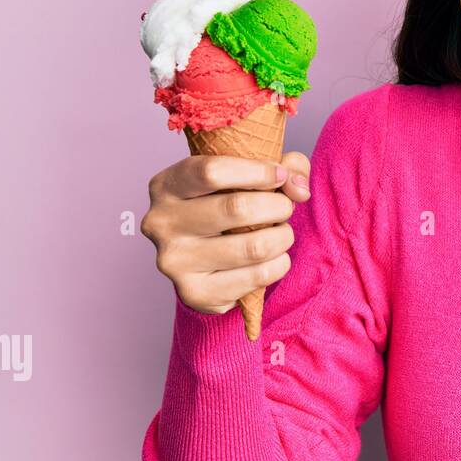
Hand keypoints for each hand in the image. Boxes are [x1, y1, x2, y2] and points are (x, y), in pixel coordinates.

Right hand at [141, 151, 310, 314]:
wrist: (207, 259)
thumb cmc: (230, 204)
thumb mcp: (249, 175)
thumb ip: (284, 167)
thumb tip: (298, 188)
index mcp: (167, 186)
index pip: (212, 172)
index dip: (257, 172)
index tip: (280, 175)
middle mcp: (161, 223)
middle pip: (236, 208)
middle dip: (277, 206)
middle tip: (284, 208)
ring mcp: (174, 262)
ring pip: (253, 246)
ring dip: (282, 236)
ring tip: (281, 232)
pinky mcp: (195, 292)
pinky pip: (258, 276)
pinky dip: (279, 264)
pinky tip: (274, 257)